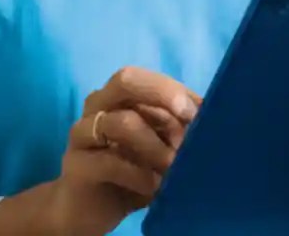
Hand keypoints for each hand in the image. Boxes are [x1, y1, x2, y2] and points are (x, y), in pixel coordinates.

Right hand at [46, 67, 200, 235]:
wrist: (92, 209)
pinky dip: (139, 174)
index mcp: (120, 96)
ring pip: (121, 122)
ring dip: (156, 146)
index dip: (176, 91)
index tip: (201, 113)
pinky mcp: (75, 165)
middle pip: (126, 79)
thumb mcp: (162, 147)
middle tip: (187, 116)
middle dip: (162, 93)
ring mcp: (82, 133)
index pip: (149, 78)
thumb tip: (212, 116)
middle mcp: (99, 105)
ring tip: (174, 166)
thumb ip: (179, 128)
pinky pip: (108, 162)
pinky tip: (156, 186)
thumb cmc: (133, 171)